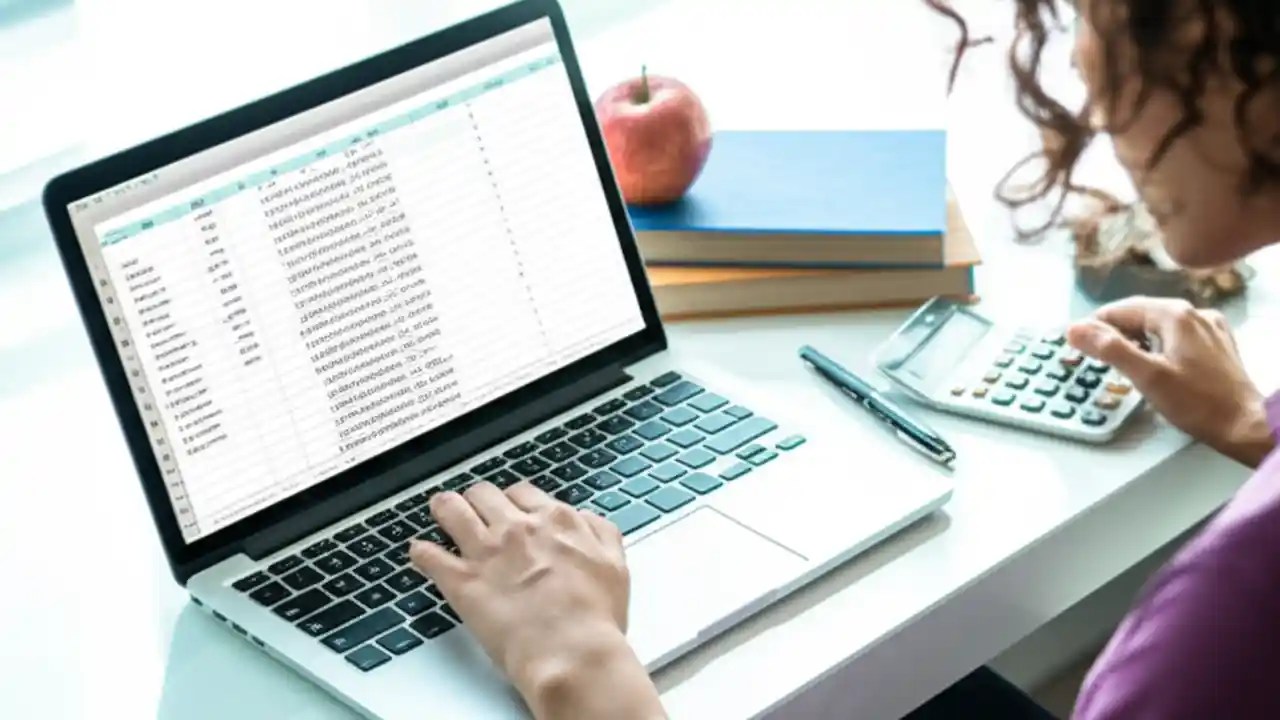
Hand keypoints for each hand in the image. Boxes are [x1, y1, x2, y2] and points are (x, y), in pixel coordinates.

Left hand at [409, 482, 664, 719]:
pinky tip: (420, 553)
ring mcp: (486, 552)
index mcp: (555, 521)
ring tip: (441, 512)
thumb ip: (601, 534)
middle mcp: (517, 528)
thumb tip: (587, 520)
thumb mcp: (615, 565)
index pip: (524, 493)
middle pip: (484, 494)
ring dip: (444, 509)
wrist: (573, 652)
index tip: (510, 510)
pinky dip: (421, 552)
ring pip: (451, 509)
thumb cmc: (595, 618)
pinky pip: (428, 555)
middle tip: (475, 511)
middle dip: (478, 500)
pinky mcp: (462, 581)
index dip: (514, 501)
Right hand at [1067, 297, 1274, 467]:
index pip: (1119, 310)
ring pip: (1158, 325)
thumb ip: (1110, 349)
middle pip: (1139, 314)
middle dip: (1114, 333)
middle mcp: (1193, 313)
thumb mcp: (1147, 377)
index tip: (1075, 347)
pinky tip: (1155, 364)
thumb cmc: (1197, 403)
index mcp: (1174, 314)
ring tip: (1121, 364)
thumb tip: (1074, 329)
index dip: (1093, 327)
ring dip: (1135, 339)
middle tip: (1093, 358)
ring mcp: (1209, 327)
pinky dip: (1158, 345)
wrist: (1246, 425)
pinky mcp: (1217, 344)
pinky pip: (1177, 336)